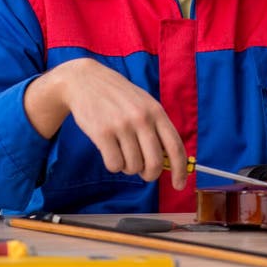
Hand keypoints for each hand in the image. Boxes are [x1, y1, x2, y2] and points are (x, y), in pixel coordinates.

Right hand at [23, 57, 187, 189]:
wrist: (85, 81)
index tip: (180, 185)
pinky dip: (113, 164)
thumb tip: (169, 162)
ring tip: (121, 150)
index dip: (181, 170)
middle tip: (143, 172)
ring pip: (133, 167)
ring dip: (128, 166)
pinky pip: (114, 165)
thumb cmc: (117, 96)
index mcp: (156, 111)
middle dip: (149, 174)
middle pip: (154, 163)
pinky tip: (109, 150)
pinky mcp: (102, 132)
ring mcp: (122, 125)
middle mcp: (141, 118)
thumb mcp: (143, 103)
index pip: (175, 147)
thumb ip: (157, 128)